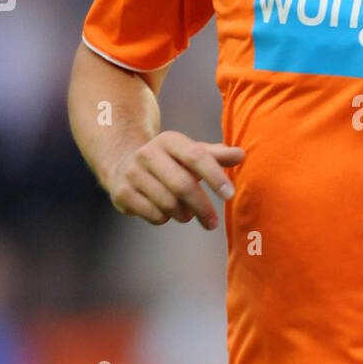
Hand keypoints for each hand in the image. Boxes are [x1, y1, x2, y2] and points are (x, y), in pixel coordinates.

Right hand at [107, 131, 244, 229]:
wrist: (123, 162)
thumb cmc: (170, 161)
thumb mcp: (191, 153)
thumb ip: (216, 155)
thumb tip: (240, 155)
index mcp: (169, 140)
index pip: (196, 156)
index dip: (215, 176)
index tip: (230, 195)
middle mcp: (148, 154)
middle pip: (183, 185)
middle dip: (202, 207)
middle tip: (213, 223)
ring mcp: (132, 173)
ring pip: (168, 204)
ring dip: (183, 214)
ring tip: (186, 212)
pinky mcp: (122, 193)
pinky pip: (154, 215)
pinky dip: (165, 218)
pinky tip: (165, 211)